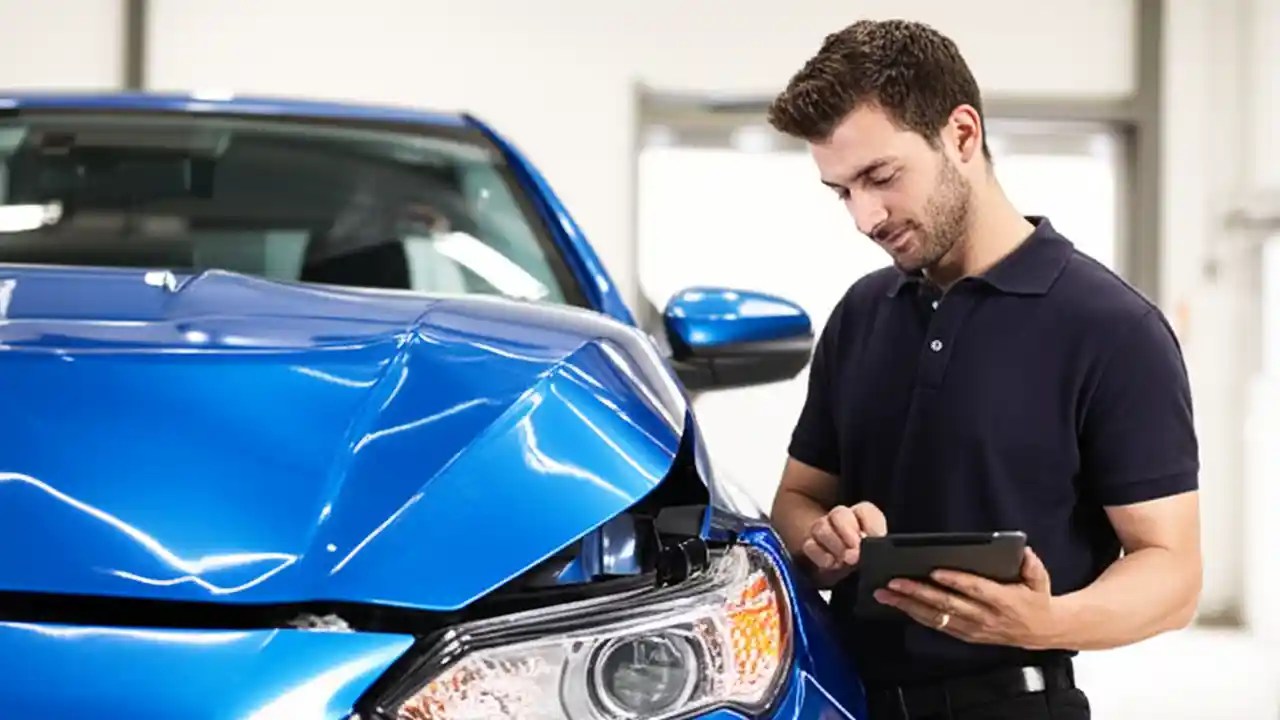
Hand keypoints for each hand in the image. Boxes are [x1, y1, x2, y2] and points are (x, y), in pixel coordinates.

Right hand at [801, 502, 886, 584]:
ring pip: (821, 526)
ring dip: (834, 543)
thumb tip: (880, 544)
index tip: (877, 539)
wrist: (846, 576)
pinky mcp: (811, 547)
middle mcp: (841, 521)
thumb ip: (879, 546)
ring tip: (845, 560)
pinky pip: (809, 545)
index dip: (871, 524)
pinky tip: (831, 564)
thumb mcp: (878, 554)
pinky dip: (820, 555)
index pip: (865, 511)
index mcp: (862, 518)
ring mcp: (823, 532)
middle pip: (839, 514)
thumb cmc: (866, 562)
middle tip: (856, 552)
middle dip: (847, 532)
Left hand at [874, 547, 1059, 649]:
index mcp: (1004, 601)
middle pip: (948, 604)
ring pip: (937, 617)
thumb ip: (1031, 565)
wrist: (1043, 631)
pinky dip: (917, 616)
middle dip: (918, 592)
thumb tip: (1022, 550)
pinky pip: (938, 626)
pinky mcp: (967, 635)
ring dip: (909, 606)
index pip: (976, 589)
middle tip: (893, 581)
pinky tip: (898, 606)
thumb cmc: (1037, 598)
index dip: (955, 580)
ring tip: (885, 594)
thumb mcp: (1041, 579)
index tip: (934, 570)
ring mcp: (974, 629)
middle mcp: (986, 618)